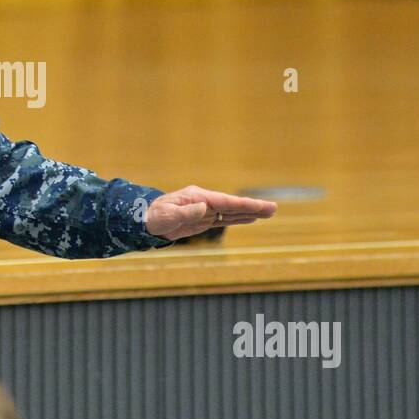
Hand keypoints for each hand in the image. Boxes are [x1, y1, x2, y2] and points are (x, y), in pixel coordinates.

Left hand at [144, 186, 276, 240]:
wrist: (144, 221)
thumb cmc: (154, 217)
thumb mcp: (167, 217)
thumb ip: (186, 213)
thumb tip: (204, 208)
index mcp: (197, 197)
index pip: (225, 202)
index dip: (243, 205)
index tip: (259, 206)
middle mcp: (204, 201)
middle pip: (233, 205)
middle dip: (253, 207)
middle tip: (274, 208)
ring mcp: (205, 209)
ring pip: (232, 211)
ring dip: (250, 212)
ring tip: (269, 212)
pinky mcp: (203, 219)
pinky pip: (224, 219)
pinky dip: (238, 218)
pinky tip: (251, 218)